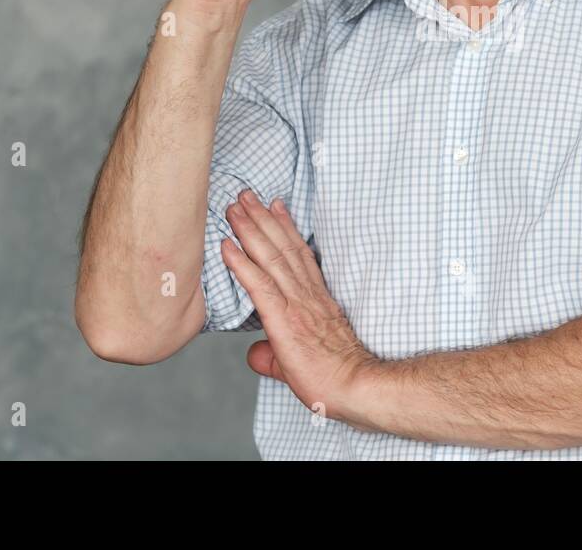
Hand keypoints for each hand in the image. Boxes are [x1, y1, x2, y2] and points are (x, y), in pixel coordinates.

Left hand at [220, 191, 374, 423]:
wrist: (354, 386)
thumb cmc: (334, 377)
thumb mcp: (300, 362)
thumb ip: (274, 354)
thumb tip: (255, 354)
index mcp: (316, 299)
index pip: (298, 256)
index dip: (285, 228)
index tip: (275, 206)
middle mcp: (306, 295)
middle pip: (281, 248)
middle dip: (261, 219)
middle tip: (245, 196)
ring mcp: (296, 304)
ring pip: (270, 258)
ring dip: (250, 230)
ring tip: (235, 208)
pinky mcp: (284, 319)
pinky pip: (259, 285)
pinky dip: (241, 263)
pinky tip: (226, 246)